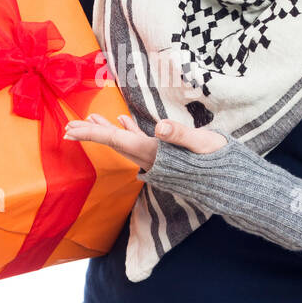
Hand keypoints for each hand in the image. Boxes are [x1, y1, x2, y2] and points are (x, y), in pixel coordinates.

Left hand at [62, 111, 227, 171]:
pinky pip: (140, 142)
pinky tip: (123, 120)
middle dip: (91, 134)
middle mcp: (151, 158)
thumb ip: (182, 135)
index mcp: (154, 153)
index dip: (92, 134)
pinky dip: (128, 131)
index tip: (70, 131)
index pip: (116, 142)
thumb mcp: (204, 144)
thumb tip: (159, 127)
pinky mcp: (166, 156)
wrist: (233, 183)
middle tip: (68, 128)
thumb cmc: (221, 163)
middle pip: (114, 143)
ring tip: (89, 119)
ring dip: (106, 130)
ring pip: (124, 142)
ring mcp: (157, 158)